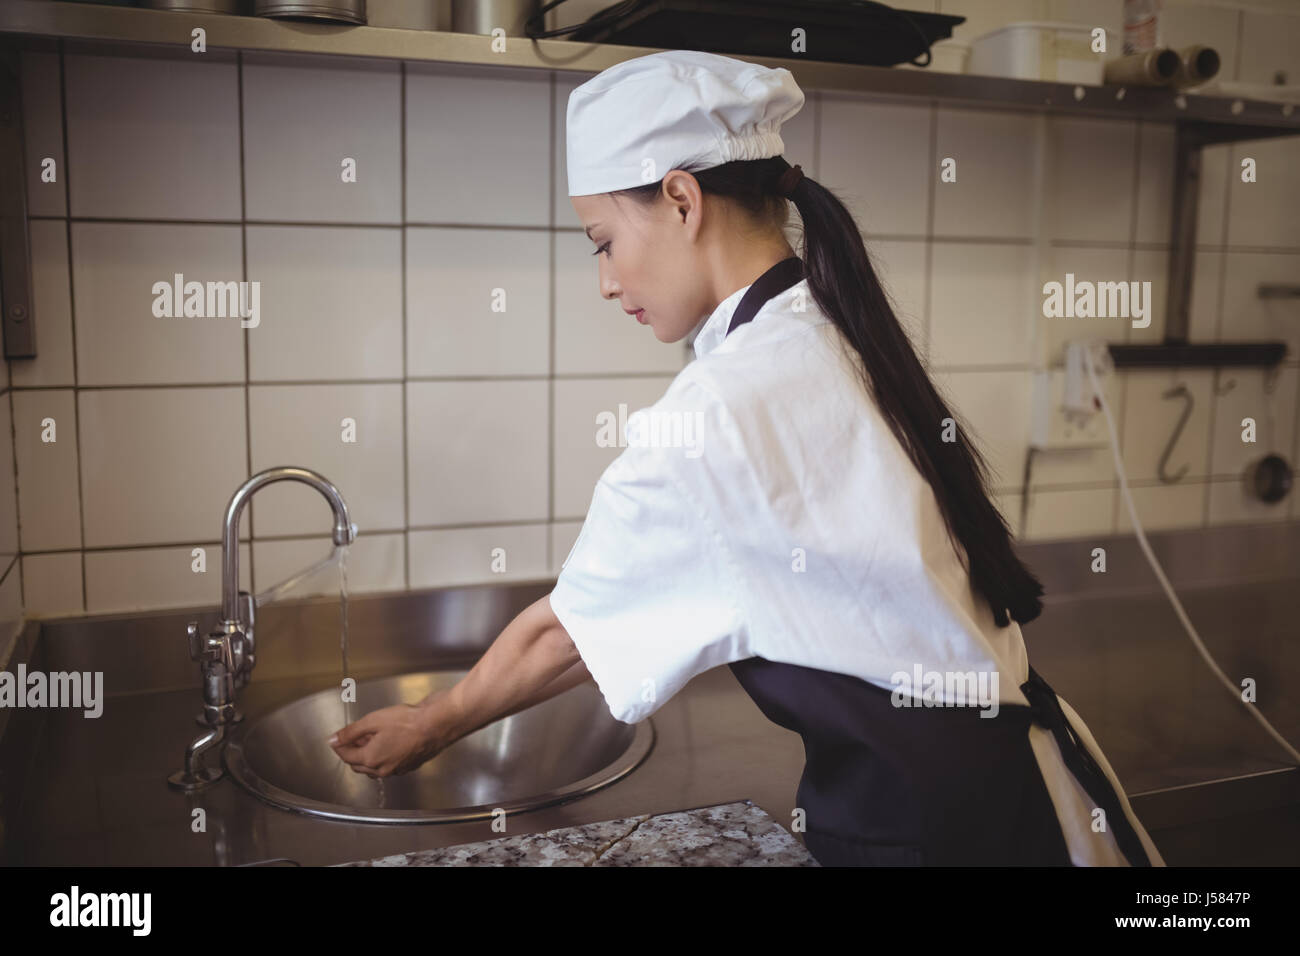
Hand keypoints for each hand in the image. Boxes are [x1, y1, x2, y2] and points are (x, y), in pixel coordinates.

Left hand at [328, 695, 448, 777]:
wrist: (437, 724)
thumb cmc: (409, 722)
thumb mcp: (374, 720)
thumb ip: (351, 732)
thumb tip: (334, 739)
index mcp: (371, 759)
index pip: (346, 756)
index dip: (339, 745)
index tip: (338, 738)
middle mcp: (383, 769)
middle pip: (359, 765)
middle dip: (353, 751)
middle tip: (353, 736)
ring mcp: (397, 769)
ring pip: (375, 768)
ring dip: (368, 755)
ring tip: (371, 737)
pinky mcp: (410, 765)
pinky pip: (390, 765)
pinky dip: (384, 757)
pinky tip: (389, 742)